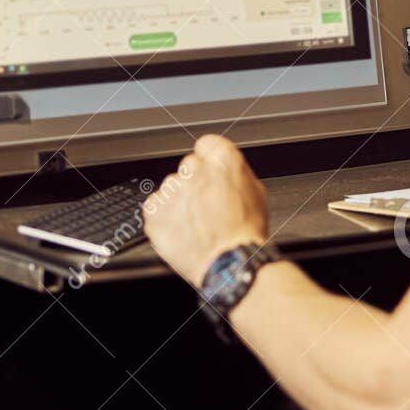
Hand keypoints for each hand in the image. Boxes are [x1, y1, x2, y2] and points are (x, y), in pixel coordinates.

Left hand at [143, 134, 269, 287]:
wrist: (230, 264)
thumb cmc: (245, 233)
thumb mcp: (256, 193)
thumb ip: (235, 174)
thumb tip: (226, 172)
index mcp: (222, 159)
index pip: (206, 145)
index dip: (210, 163)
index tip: (211, 175)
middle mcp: (193, 170)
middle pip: (188, 167)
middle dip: (195, 183)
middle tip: (207, 206)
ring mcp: (171, 190)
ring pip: (172, 188)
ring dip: (180, 202)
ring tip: (197, 223)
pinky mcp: (154, 211)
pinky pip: (156, 207)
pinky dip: (165, 218)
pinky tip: (183, 230)